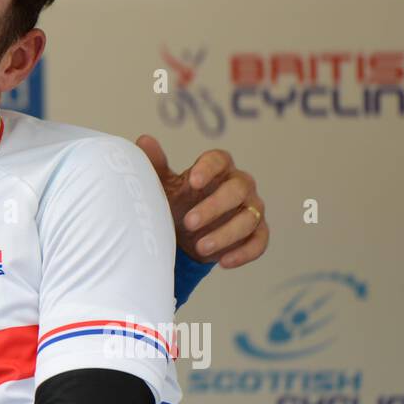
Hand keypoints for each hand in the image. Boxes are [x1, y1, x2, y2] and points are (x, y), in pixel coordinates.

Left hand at [135, 135, 268, 268]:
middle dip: (214, 206)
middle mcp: (240, 185)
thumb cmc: (178, 201)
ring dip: (226, 234)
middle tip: (189, 222)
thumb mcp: (164, 185)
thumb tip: (144, 140)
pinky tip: (223, 262)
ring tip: (200, 248)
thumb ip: (155, 164)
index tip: (191, 181)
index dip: (208, 168)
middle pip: (238, 188)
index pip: (220, 159)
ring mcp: (252, 209)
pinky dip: (244, 253)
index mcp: (218, 168)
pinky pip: (260, 242)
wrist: (187, 233)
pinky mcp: (257, 233)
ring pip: (249, 218)